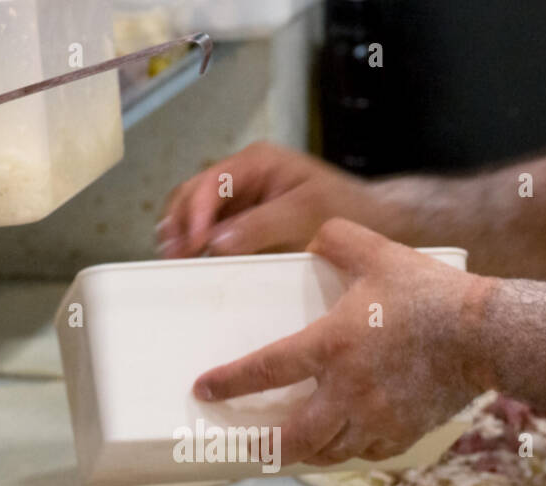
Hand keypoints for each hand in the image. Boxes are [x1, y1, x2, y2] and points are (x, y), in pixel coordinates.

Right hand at [157, 142, 392, 258]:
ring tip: (173, 261)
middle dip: (179, 223)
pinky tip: (192, 263)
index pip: (211, 183)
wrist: (373, 221)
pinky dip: (198, 245)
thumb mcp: (305, 214)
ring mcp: (241, 200)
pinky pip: (211, 231)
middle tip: (172, 256)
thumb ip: (260, 225)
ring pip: (196, 213)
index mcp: (256, 162)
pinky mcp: (244, 223)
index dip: (195, 214)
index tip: (192, 244)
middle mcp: (242, 177)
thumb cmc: (346, 208)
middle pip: (193, 195)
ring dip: (182, 235)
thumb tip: (216, 241)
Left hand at [193, 219, 493, 466]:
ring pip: (327, 452)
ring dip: (304, 452)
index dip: (230, 382)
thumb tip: (313, 239)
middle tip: (247, 445)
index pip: (266, 370)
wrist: (486, 336)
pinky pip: (364, 453)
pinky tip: (343, 443)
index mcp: (332, 346)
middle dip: (263, 447)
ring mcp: (375, 419)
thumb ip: (337, 241)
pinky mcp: (402, 434)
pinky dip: (347, 451)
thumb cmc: (431, 294)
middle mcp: (346, 392)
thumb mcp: (379, 254)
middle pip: (292, 437)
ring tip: (291, 447)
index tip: (204, 389)